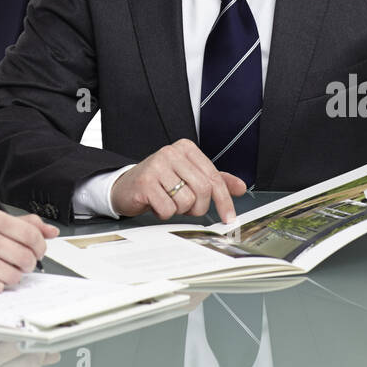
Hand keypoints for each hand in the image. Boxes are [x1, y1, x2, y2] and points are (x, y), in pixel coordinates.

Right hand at [0, 208, 58, 293]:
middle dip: (27, 265)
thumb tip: (51, 231)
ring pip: (13, 276)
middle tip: (19, 263)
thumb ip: (24, 224)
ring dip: (12, 277)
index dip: (40, 247)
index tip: (37, 251)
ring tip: (1, 269)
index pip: (31, 235)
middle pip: (25, 258)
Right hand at [110, 139, 245, 223]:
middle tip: (187, 208)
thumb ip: (215, 180)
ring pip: (186, 201)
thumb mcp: (189, 177)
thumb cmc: (160, 182)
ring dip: (179, 210)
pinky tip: (156, 204)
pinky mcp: (145, 182)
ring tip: (168, 201)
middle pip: (203, 190)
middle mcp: (172, 152)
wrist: (126, 187)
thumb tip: (240, 187)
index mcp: (186, 148)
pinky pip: (168, 209)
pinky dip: (164, 213)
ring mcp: (157, 165)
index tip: (229, 218)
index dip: (224, 201)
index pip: (214, 177)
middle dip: (199, 207)